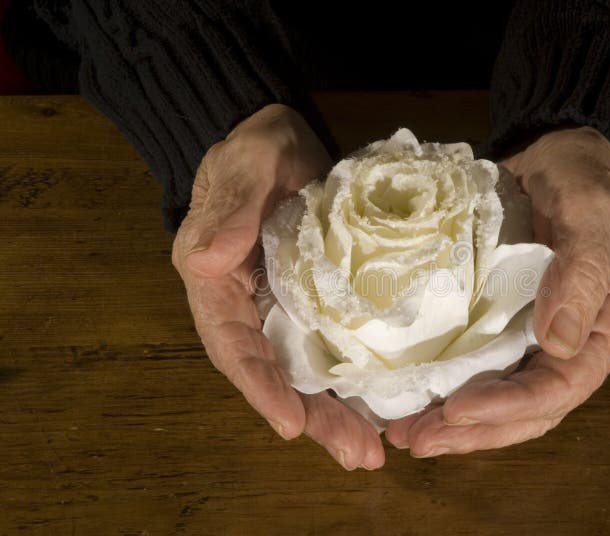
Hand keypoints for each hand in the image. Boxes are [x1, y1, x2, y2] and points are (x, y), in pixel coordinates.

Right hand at [172, 104, 384, 469]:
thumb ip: (228, 212)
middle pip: (276, 375)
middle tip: (356, 455)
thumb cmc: (253, 152)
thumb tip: (206, 259)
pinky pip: (332, 349)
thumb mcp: (242, 169)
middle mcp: (248, 309)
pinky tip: (382, 410)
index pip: (234, 346)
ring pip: (306, 372)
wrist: (279, 144)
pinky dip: (353, 382)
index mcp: (217, 285)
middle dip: (312, 418)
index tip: (291, 425)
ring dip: (336, 414)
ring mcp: (285, 309)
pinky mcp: (318, 302)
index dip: (261, 388)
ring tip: (370, 451)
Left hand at [385, 126, 609, 456]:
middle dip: (474, 431)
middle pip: (530, 408)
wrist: (556, 151)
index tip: (456, 412)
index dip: (510, 406)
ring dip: (457, 423)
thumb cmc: (583, 176)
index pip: (562, 386)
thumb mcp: (592, 213)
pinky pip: (483, 369)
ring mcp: (540, 337)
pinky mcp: (508, 323)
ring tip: (405, 434)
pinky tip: (414, 400)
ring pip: (503, 398)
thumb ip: (581, 274)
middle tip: (415, 440)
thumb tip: (560, 342)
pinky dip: (451, 390)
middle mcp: (578, 343)